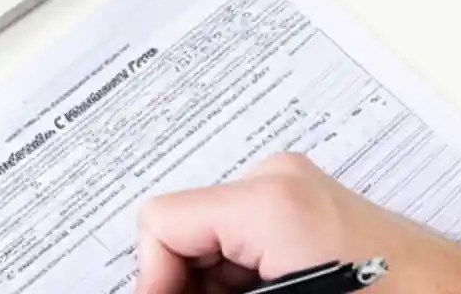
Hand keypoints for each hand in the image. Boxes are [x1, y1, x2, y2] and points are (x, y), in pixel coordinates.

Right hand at [135, 153, 456, 293]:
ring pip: (213, 235)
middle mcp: (276, 178)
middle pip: (186, 226)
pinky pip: (244, 235)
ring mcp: (294, 187)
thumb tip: (156, 285)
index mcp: (265, 198)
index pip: (161, 222)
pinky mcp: (307, 202)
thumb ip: (201, 292)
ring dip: (217, 280)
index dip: (153, 277)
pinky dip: (243, 272)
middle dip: (189, 280)